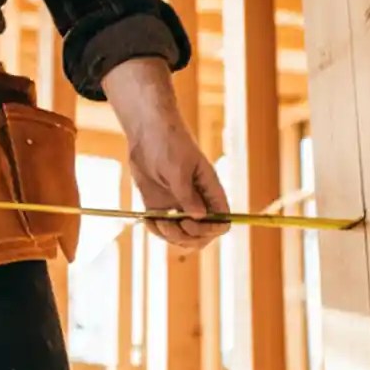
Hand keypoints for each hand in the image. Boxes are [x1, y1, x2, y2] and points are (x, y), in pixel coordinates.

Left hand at [103, 58, 229, 249]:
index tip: (191, 222)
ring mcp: (179, 205)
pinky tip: (149, 219)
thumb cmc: (168, 143)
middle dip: (189, 237)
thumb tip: (200, 217)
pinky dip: (156, 230)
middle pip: (203, 235)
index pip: (222, 220)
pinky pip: (163, 229)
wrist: (146, 132)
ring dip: (171, 236)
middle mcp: (197, 202)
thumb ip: (186, 193)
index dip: (211, 229)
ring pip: (182, 236)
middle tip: (172, 224)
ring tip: (158, 221)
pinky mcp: (161, 206)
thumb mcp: (177, 168)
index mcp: (210, 190)